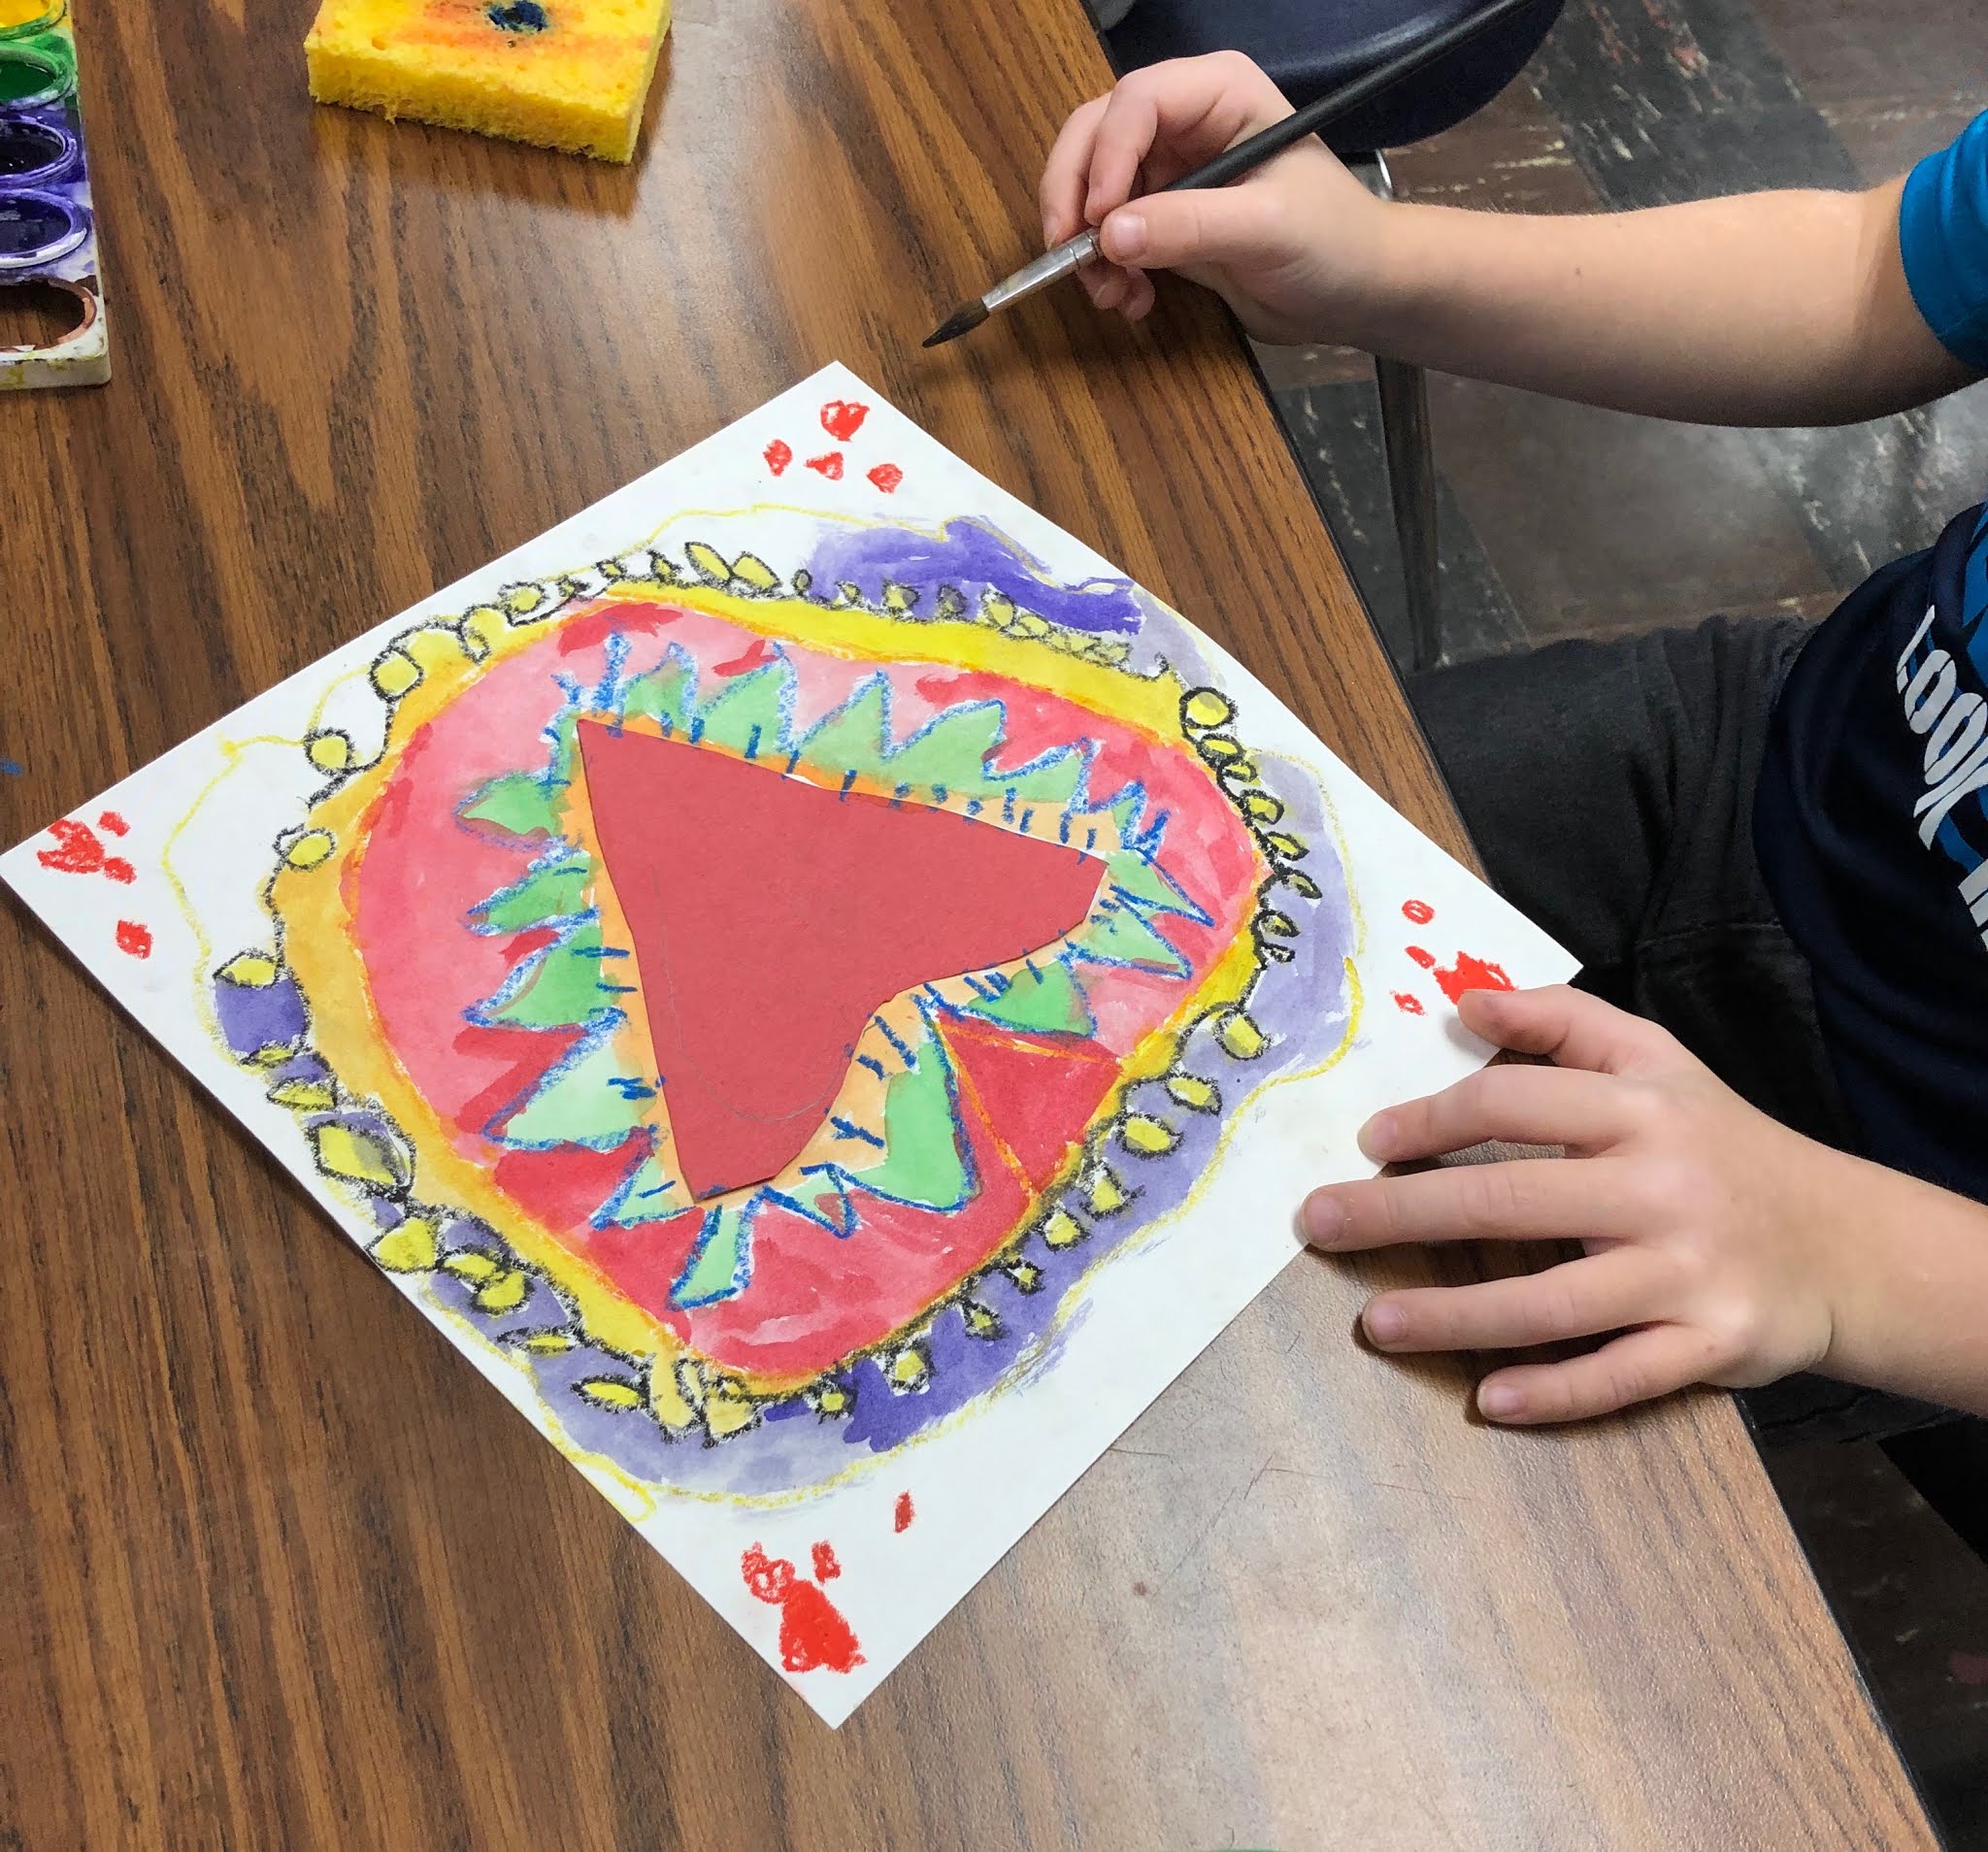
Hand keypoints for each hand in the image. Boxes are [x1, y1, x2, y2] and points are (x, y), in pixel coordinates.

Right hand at [1037, 52, 1385, 343]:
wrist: (1355, 293)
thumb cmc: (1333, 243)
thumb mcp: (1266, 228)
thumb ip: (1190, 225)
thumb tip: (1109, 235)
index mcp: (1218, 93)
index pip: (1135, 102)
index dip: (1105, 158)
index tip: (1096, 220)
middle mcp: (1185, 121)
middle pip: (1095, 136)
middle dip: (1074, 197)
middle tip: (1068, 253)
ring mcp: (1170, 171)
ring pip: (1091, 189)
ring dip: (1086, 243)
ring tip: (1110, 293)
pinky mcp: (1164, 219)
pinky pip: (1109, 235)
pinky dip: (1107, 269)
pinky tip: (1132, 300)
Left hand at [1299, 984, 1894, 1424]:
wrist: (1842, 1242)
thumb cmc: (1717, 1142)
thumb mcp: (1654, 1059)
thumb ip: (1560, 1021)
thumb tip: (1466, 999)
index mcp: (1640, 1108)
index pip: (1514, 1103)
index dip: (1431, 1119)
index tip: (1369, 1141)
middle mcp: (1661, 1188)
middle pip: (1510, 1201)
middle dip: (1401, 1214)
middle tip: (1319, 1225)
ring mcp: (1686, 1273)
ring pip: (1551, 1303)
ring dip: (1454, 1316)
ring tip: (1375, 1323)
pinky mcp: (1711, 1345)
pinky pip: (1620, 1377)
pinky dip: (1555, 1393)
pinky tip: (1488, 1399)